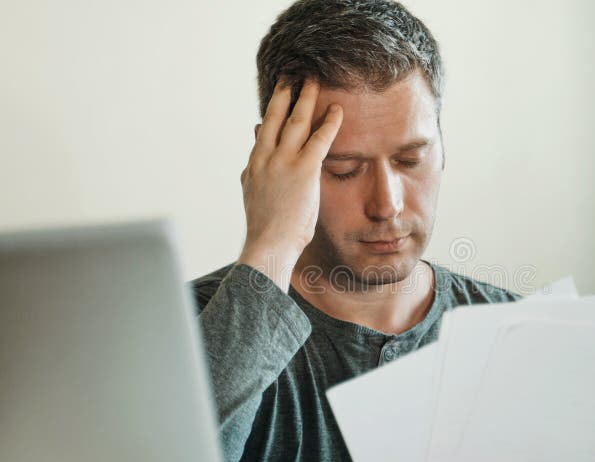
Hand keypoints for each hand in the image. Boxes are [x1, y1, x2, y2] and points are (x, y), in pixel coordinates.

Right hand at [238, 77, 343, 291]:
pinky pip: (319, 139)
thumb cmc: (266, 229)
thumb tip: (249, 164)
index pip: (264, 131)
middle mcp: (265, 158)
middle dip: (284, 94)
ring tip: (314, 80)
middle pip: (275, 117)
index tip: (279, 94)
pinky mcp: (303, 170)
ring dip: (306, 98)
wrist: (268, 244)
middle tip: (292, 75)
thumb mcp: (253, 196)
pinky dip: (329, 123)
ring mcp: (283, 162)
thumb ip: (253, 175)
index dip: (272, 111)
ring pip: (296, 121)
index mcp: (254, 165)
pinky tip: (337, 110)